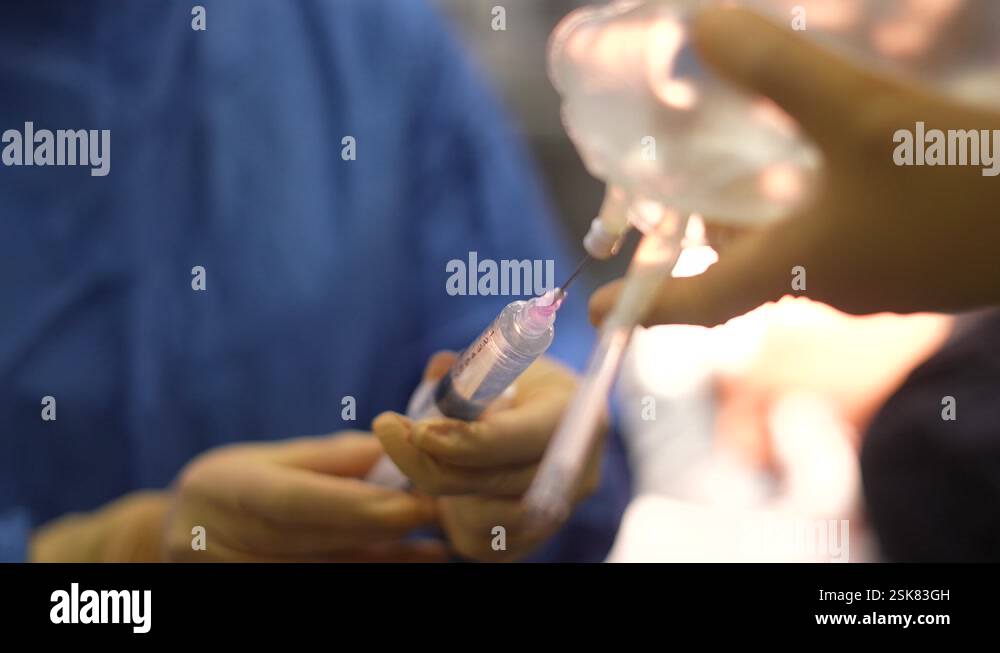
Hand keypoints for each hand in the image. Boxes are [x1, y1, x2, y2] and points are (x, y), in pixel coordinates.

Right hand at [32, 434, 443, 561]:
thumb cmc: (232, 486)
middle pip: (314, 542)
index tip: (413, 502)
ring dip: (385, 560)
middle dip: (382, 530)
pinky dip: (371, 571)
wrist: (183, 536)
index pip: (294, 501)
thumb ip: (328, 458)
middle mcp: (215, 539)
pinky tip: (411, 562)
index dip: (356, 506)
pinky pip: (322, 583)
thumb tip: (390, 445)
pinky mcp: (250, 594)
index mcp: (221, 488)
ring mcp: (229, 575)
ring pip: (324, 572)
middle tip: (436, 515)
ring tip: (435, 547)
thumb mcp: (267, 459)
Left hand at [373, 352, 602, 560]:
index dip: (464, 440)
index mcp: (573, 412)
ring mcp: (560, 509)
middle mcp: (578, 468)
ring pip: (483, 518)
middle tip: (388, 432)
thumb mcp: (496, 362)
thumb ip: (468, 371)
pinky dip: (451, 518)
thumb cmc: (513, 382)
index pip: (517, 438)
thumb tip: (440, 371)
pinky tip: (443, 485)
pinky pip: (481, 543)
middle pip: (495, 482)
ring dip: (442, 491)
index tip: (417, 430)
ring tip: (426, 456)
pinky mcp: (534, 538)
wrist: (537, 420)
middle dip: (433, 462)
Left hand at [590, 7, 999, 327]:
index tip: (599, 313)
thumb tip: (702, 28)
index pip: (703, 304)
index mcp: (798, 270)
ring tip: (754, 148)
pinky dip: (816, 201)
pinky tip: (836, 153)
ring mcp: (878, 277)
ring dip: (765, 205)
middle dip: (708, 224)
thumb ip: (780, 77)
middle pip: (745, 260)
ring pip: (795, 244)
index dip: (646, 308)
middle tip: (683, 173)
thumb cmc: (960, 183)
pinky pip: (843, 234)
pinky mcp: (915, 259)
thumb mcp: (859, 117)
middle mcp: (831, 284)